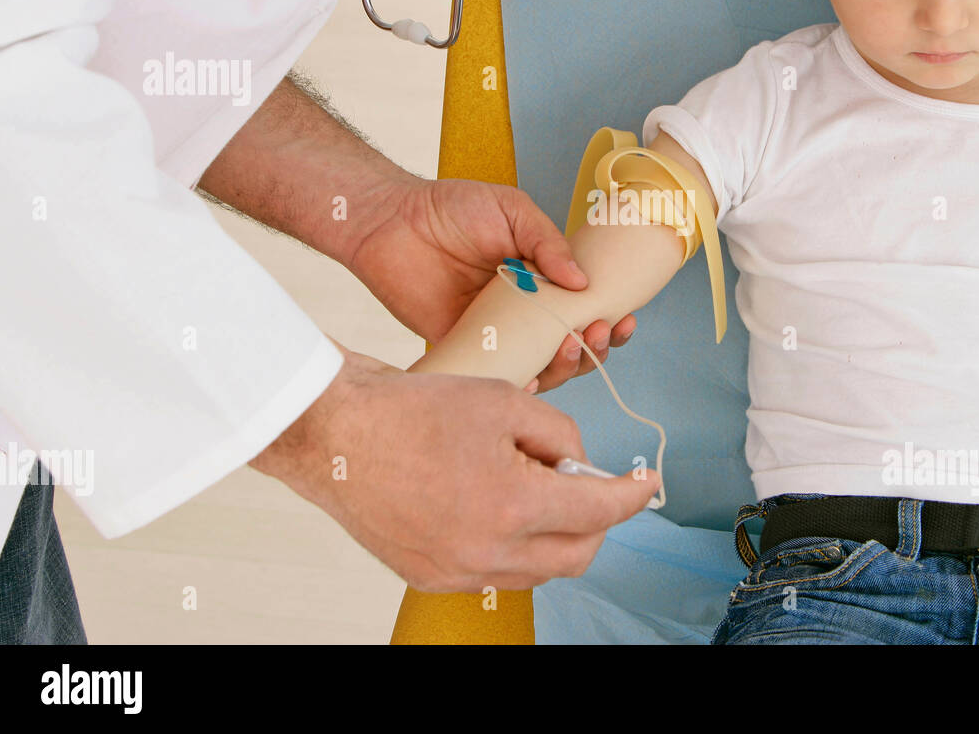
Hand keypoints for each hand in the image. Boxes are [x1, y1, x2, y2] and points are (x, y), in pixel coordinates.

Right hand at [250, 343, 660, 591]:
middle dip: (594, 520)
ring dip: (552, 533)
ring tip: (527, 482)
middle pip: (576, 554)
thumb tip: (578, 466)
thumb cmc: (410, 410)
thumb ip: (560, 436)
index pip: (600, 512)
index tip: (644, 483)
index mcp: (513, 507)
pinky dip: (511, 543)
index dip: (631, 494)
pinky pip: (495, 572)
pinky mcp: (431, 577)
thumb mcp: (506, 400)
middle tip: (581, 479)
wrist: (334, 432)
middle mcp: (487, 553)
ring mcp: (457, 573)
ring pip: (537, 569)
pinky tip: (494, 503)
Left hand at [347, 176, 635, 392]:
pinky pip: (499, 377)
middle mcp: (525, 312)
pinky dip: (522, 385)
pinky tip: (534, 379)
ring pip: (543, 367)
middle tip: (599, 331)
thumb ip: (548, 242)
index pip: (587, 306)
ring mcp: (498, 334)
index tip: (625, 317)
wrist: (390, 221)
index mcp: (543, 279)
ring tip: (571, 346)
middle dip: (596, 347)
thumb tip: (584, 282)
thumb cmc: (450, 208)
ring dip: (567, 366)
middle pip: (573, 345)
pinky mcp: (466, 350)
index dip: (611, 318)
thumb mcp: (511, 210)